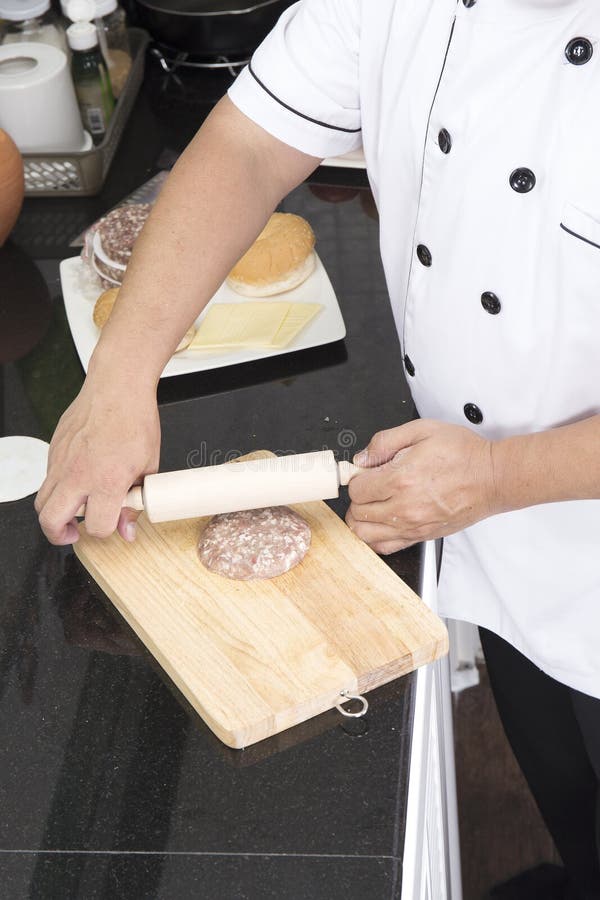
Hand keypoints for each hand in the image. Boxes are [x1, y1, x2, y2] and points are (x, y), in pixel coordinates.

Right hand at [35, 377, 159, 545]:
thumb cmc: (135, 420)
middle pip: (50, 520)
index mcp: (106, 481)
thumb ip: (136, 501)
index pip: (98, 527)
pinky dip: (57, 488)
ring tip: (72, 513)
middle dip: (60, 535)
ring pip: (41, 501)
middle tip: (74, 534)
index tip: (114, 524)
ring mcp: (61, 462)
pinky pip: (47, 479)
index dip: (107, 531)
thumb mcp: (148, 466)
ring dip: (54, 513)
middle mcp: (77, 474)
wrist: (118, 387)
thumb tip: (128, 528)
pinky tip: (77, 482)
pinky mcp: (53, 450)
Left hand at [345, 419, 496, 554]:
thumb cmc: (463, 454)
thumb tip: (362, 458)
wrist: (493, 478)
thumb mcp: (422, 430)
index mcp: (401, 479)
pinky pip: (384, 547)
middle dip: (358, 498)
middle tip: (370, 486)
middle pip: (356, 512)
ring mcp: (412, 526)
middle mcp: (404, 507)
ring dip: (362, 519)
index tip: (365, 473)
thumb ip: (385, 441)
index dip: (356, 478)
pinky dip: (374, 537)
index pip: (355, 489)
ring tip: (372, 505)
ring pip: (364, 534)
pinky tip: (380, 523)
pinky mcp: (421, 537)